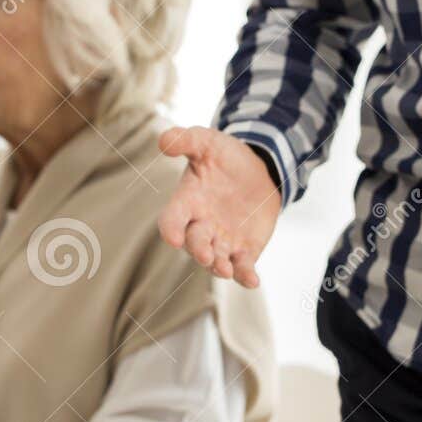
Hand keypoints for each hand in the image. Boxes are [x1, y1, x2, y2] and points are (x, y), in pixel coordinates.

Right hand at [157, 127, 281, 287]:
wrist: (257, 169)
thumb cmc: (223, 157)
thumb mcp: (206, 142)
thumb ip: (186, 140)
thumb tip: (164, 140)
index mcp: (186, 203)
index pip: (171, 220)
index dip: (171, 229)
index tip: (173, 237)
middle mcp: (200, 226)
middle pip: (194, 244)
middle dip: (199, 250)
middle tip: (205, 255)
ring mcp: (222, 241)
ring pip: (216, 260)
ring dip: (219, 266)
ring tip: (226, 270)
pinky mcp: (244, 250)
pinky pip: (243, 267)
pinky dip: (246, 276)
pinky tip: (252, 281)